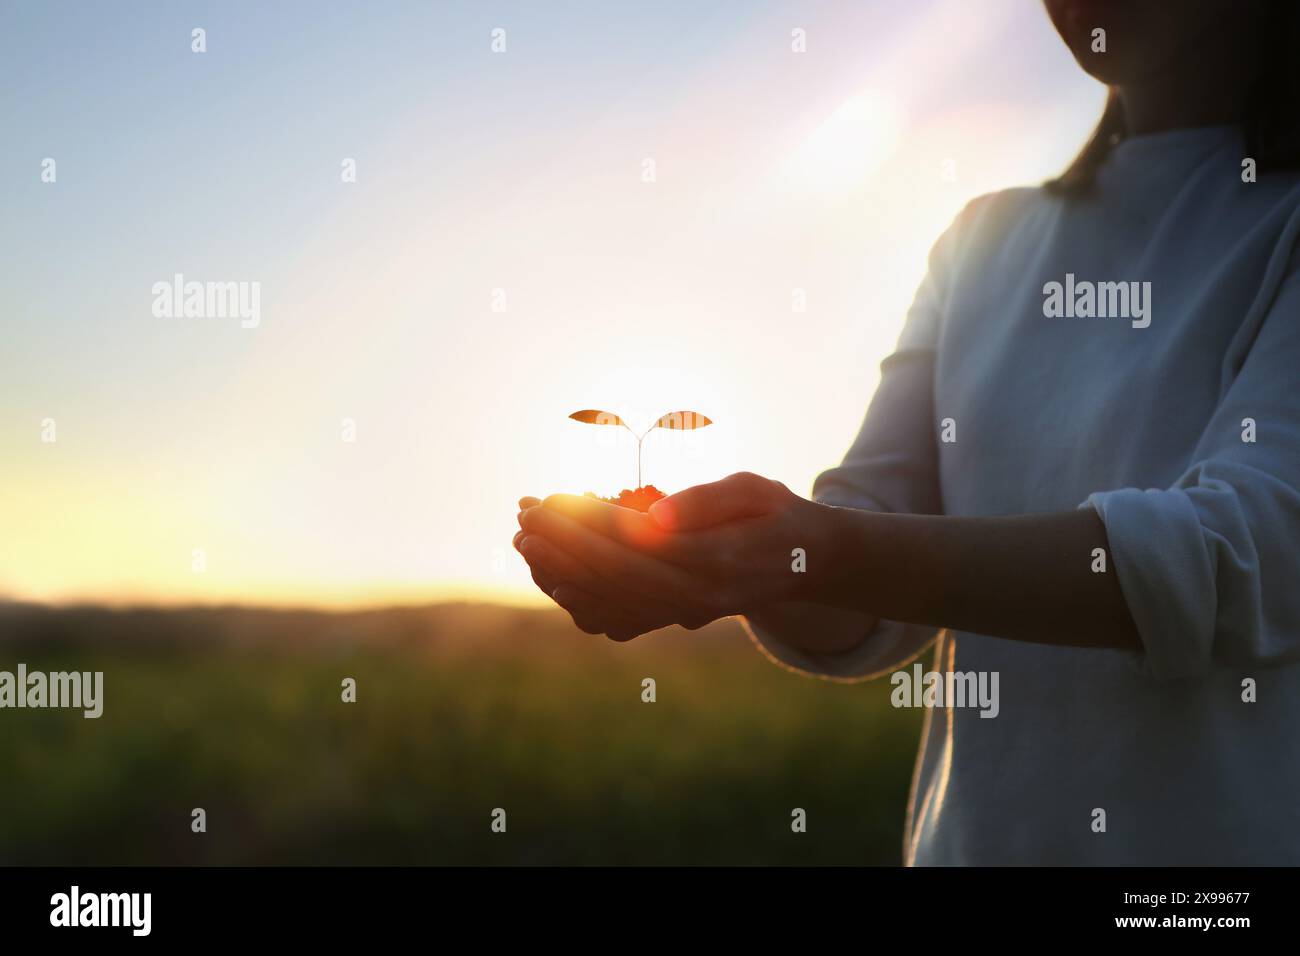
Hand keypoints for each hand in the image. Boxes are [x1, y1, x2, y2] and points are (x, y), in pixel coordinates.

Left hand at [513, 473, 834, 640]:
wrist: (805, 561)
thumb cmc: (774, 513)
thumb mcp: (752, 490)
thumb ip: (706, 501)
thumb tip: (655, 517)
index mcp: (716, 559)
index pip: (633, 543)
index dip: (582, 522)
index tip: (544, 500)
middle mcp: (698, 597)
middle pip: (612, 574)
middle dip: (560, 543)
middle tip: (522, 513)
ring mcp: (685, 615)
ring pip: (609, 602)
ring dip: (560, 572)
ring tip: (525, 540)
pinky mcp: (675, 621)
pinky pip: (619, 621)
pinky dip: (581, 604)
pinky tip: (554, 579)